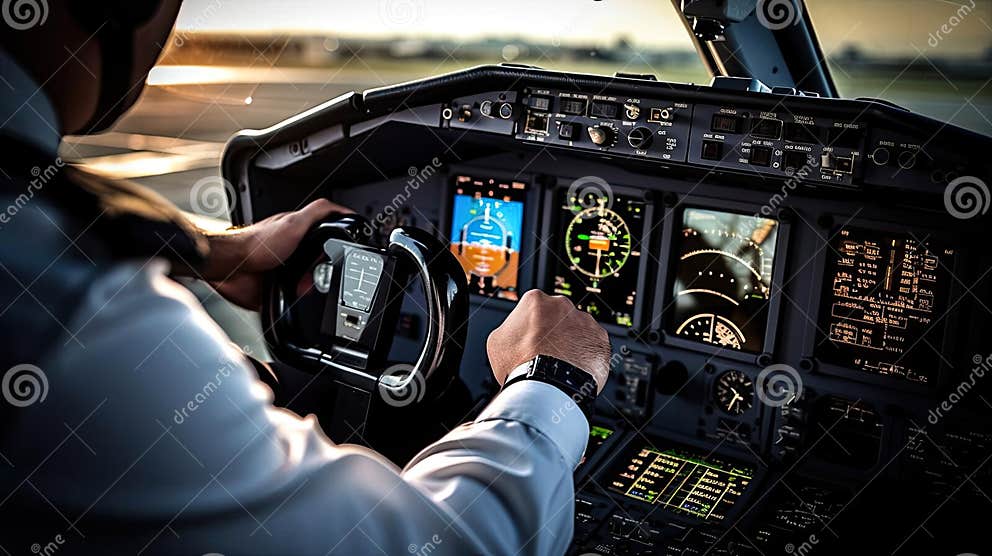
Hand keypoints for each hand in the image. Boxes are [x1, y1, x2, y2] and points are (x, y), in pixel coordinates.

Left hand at [204, 199, 352, 309]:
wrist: (232, 269)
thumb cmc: (255, 244)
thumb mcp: (294, 222)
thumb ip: (318, 212)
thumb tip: (343, 210)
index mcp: (297, 231)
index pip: (326, 234)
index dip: (337, 242)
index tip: (345, 249)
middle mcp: (291, 250)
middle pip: (321, 261)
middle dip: (325, 269)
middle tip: (319, 270)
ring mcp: (285, 270)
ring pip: (311, 281)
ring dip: (311, 285)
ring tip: (304, 283)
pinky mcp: (278, 289)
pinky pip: (296, 297)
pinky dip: (299, 298)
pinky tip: (294, 292)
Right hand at [487, 290, 610, 393]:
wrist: (548, 385)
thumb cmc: (521, 363)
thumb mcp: (496, 342)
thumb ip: (509, 329)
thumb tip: (513, 332)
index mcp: (535, 300)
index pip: (533, 308)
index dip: (530, 326)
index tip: (529, 339)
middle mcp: (563, 305)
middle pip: (557, 317)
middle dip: (552, 332)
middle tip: (544, 352)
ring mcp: (584, 321)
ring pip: (577, 330)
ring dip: (570, 342)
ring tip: (560, 364)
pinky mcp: (600, 339)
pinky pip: (592, 345)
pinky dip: (585, 355)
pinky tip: (573, 368)